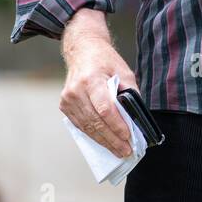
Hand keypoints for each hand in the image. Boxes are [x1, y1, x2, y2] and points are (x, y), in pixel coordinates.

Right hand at [59, 39, 139, 157]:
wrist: (82, 50)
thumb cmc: (105, 60)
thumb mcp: (124, 71)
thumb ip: (130, 94)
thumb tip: (136, 119)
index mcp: (92, 79)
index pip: (105, 109)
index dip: (117, 125)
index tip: (128, 137)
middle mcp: (77, 90)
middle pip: (96, 122)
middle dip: (112, 139)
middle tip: (126, 151)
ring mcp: (68, 99)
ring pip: (87, 127)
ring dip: (103, 141)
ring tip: (118, 151)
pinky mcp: (64, 105)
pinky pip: (80, 125)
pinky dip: (93, 135)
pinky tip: (105, 142)